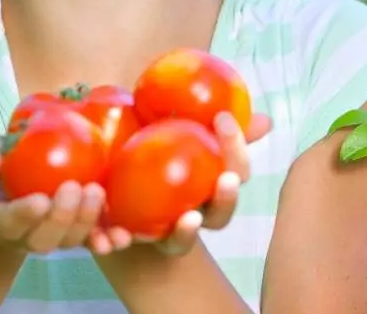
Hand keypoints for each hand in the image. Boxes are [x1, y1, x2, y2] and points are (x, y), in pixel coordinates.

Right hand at [0, 136, 105, 254]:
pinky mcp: (75, 230)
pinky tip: (124, 234)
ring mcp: (52, 236)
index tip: (39, 200)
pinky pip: (92, 239)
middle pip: (44, 239)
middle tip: (75, 187)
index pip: (8, 224)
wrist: (4, 188)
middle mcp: (24, 235)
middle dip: (62, 217)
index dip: (24, 216)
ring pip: (70, 241)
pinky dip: (109, 239)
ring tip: (97, 193)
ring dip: (87, 223)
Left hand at [88, 112, 273, 256]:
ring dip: (185, 234)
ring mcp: (157, 232)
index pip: (234, 177)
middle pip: (217, 219)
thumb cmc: (149, 140)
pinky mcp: (119, 237)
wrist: (100, 161)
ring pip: (177, 243)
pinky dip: (117, 243)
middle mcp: (188, 216)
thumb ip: (213, 122)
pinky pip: (119, 245)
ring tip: (187, 218)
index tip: (223, 121)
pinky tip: (113, 235)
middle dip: (225, 202)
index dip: (235, 154)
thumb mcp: (179, 123)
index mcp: (207, 189)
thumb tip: (266, 120)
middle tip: (225, 180)